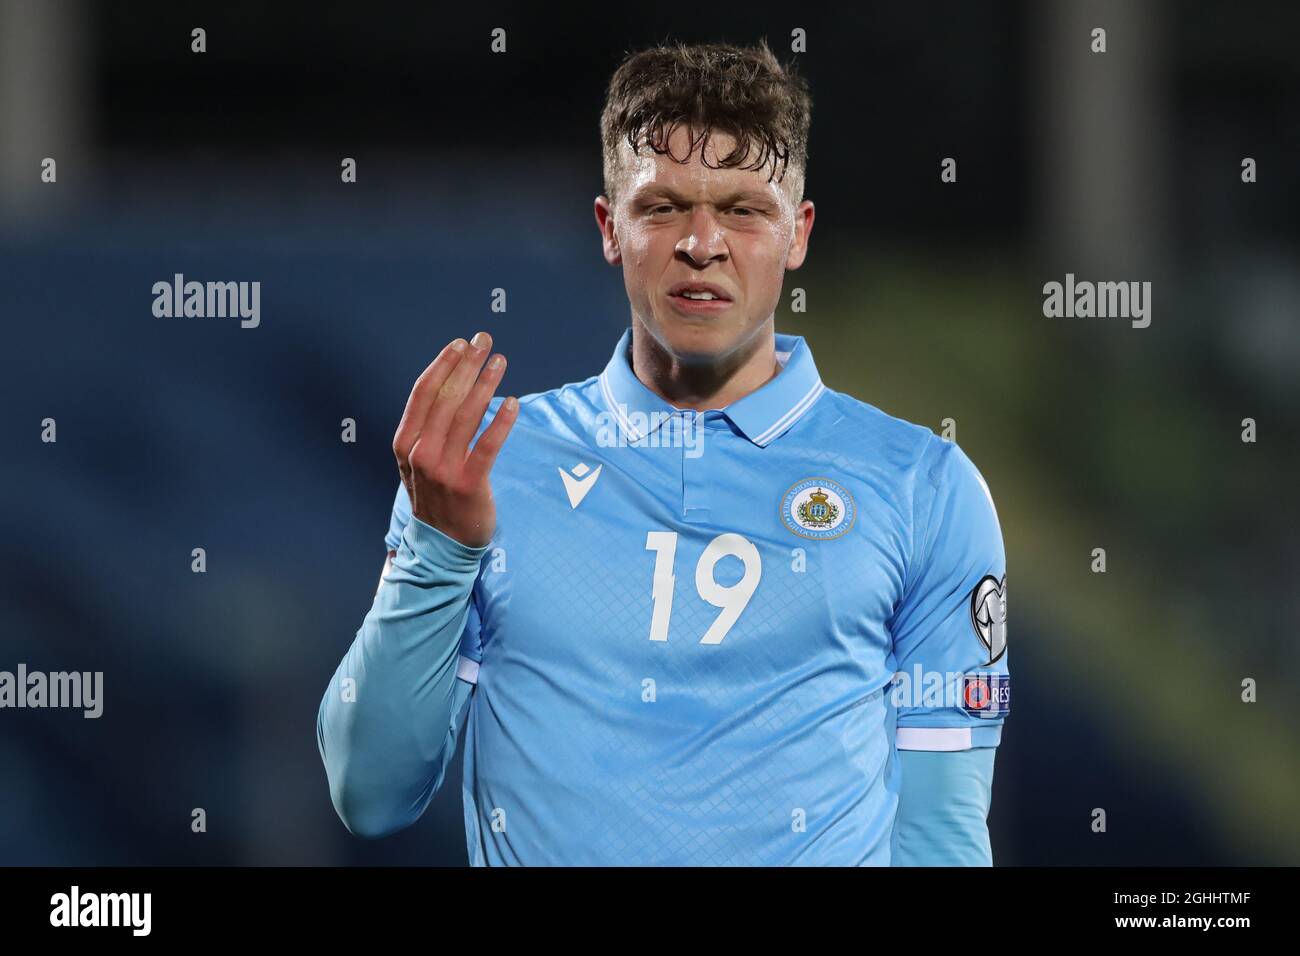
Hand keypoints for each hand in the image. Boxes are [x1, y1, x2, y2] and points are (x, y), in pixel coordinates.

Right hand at [392, 331, 517, 548]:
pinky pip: (487, 447)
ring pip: (466, 417)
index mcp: (405, 443)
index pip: (423, 394)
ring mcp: (443, 470)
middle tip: (484, 341)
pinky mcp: (469, 485)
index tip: (460, 344)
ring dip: (485, 384)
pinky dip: (501, 422)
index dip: (442, 365)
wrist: (442, 544)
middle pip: (446, 398)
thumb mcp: (419, 460)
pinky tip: (513, 403)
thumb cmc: (436, 495)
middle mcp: (420, 454)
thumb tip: (451, 384)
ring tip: (500, 362)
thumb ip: (428, 428)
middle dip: (466, 365)